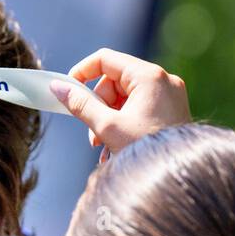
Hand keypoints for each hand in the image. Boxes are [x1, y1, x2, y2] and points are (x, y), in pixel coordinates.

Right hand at [48, 48, 190, 155]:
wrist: (176, 176)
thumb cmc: (146, 151)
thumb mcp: (107, 127)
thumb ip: (80, 105)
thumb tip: (58, 88)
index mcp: (149, 76)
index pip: (106, 59)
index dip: (82, 72)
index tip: (67, 90)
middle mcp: (163, 80)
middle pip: (115, 81)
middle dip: (98, 107)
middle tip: (92, 135)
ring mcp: (170, 95)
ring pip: (126, 97)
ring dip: (109, 119)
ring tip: (103, 146)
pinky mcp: (172, 110)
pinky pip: (140, 108)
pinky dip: (124, 123)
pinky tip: (116, 147)